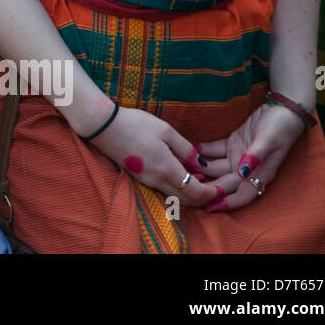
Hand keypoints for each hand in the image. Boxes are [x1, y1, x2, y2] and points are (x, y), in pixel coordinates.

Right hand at [90, 106, 219, 207]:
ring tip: (200, 180)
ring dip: (189, 194)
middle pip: (186, 201)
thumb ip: (186, 149)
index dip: (211, 193)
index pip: (195, 192)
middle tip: (215, 188)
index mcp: (167, 168)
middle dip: (203, 198)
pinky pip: (163, 189)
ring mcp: (146, 181)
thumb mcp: (165, 130)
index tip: (221, 188)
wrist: (103, 126)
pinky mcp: (139, 178)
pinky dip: (176, 188)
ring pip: (174, 197)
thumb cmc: (135, 124)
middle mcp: (157, 180)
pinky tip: (181, 174)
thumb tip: (202, 164)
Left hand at [196, 103, 306, 212]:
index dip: (227, 202)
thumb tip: (243, 172)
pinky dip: (202, 151)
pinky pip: (214, 150)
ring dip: (200, 168)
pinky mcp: (233, 144)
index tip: (209, 207)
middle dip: (206, 187)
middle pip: (224, 183)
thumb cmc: (280, 126)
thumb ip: (255, 156)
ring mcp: (238, 156)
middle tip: (185, 187)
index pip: (243, 194)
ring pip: (216, 167)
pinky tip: (187, 150)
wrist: (284, 107)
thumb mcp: (268, 140)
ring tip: (180, 168)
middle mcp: (247, 169)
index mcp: (260, 173)